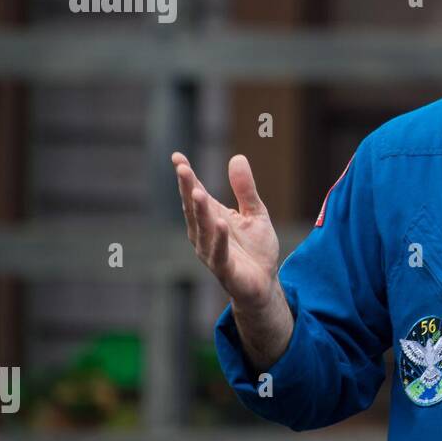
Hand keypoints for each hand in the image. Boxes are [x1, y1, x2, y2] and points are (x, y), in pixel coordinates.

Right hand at [171, 152, 279, 308]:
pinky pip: (219, 253)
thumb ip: (245, 189)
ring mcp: (211, 252)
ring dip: (200, 211)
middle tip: (182, 168)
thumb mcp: (255, 213)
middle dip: (187, 189)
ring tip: (197, 191)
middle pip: (194, 209)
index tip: (177, 156)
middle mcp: (205, 234)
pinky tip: (220, 223)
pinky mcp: (225, 269)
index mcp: (211, 218)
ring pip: (203, 229)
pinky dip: (219, 239)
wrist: (264, 283)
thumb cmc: (255, 249)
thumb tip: (237, 157)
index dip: (187, 176)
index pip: (195, 193)